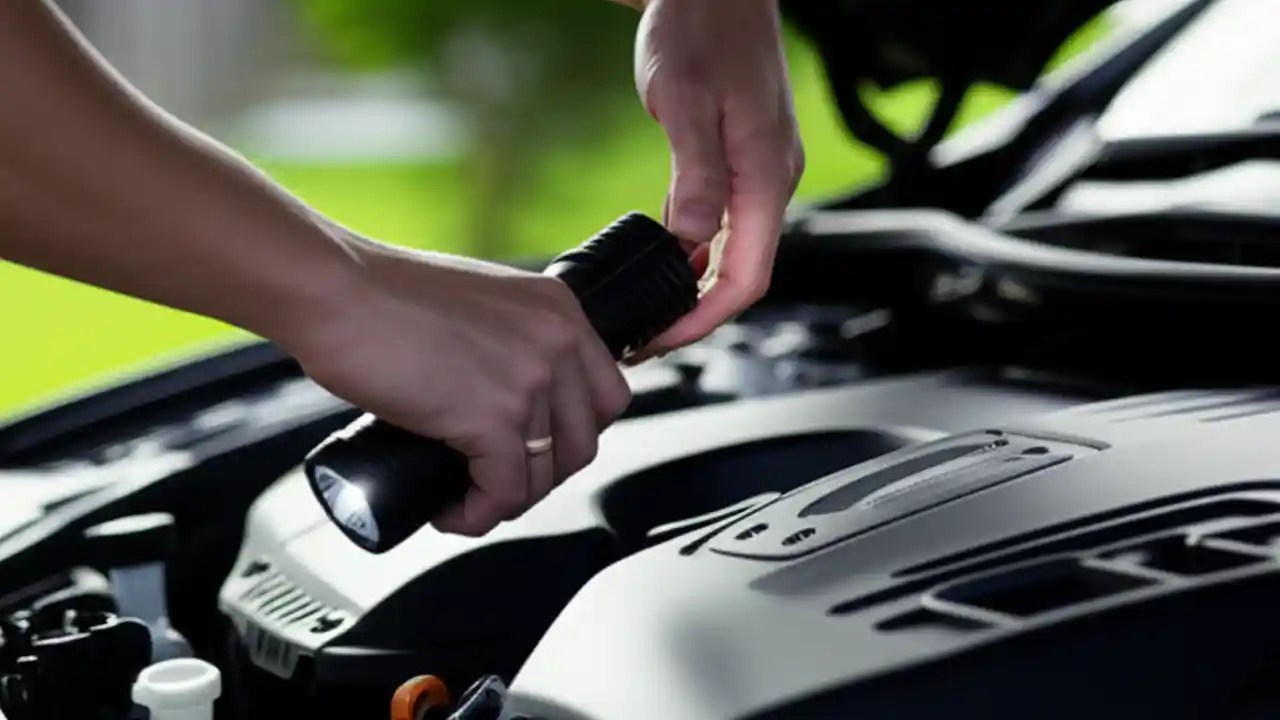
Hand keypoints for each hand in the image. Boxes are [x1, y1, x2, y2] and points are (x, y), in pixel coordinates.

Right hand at [289, 238, 631, 535]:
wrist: (336, 290)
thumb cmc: (383, 294)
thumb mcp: (480, 304)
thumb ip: (510, 337)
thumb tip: (507, 392)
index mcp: (560, 309)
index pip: (607, 395)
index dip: (572, 434)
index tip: (536, 447)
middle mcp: (558, 341)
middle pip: (584, 443)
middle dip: (542, 473)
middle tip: (497, 477)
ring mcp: (529, 380)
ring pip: (545, 475)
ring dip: (506, 498)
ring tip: (465, 495)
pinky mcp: (492, 419)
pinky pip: (505, 494)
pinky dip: (476, 514)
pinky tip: (447, 510)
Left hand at [631, 0, 803, 357]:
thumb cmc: (703, 28)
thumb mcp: (687, 102)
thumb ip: (695, 175)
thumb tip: (690, 240)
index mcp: (766, 175)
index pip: (748, 276)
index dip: (706, 317)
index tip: (664, 337)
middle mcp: (769, 180)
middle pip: (742, 274)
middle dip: (696, 313)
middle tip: (646, 336)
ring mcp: (755, 172)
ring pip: (730, 252)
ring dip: (692, 286)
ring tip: (648, 310)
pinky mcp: (736, 161)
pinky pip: (719, 224)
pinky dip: (692, 251)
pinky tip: (661, 260)